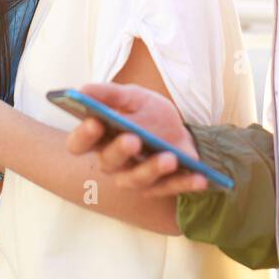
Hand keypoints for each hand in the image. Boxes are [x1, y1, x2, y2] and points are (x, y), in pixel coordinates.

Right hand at [63, 82, 208, 196]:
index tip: (94, 122)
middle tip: (133, 139)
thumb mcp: (132, 97)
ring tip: (170, 158)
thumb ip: (109, 94)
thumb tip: (82, 90)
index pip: (78, 144)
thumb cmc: (148, 115)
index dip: (83, 136)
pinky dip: (185, 183)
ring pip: (137, 180)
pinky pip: (171, 188)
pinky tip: (200, 177)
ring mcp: (136, 178)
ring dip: (153, 169)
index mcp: (100, 139)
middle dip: (120, 151)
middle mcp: (113, 163)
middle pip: (108, 162)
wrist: (178, 130)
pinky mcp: (160, 187)